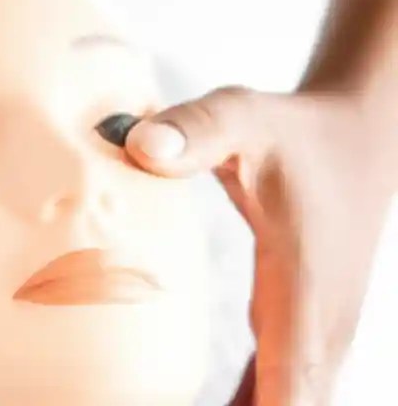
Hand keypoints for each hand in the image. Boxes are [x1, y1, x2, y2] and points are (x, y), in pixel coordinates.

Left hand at [127, 87, 395, 405]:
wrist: (356, 136)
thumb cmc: (295, 131)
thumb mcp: (244, 118)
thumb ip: (195, 129)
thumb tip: (139, 144)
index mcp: (303, 293)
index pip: (291, 390)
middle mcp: (317, 329)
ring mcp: (313, 337)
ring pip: (284, 405)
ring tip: (152, 405)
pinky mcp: (298, 334)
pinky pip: (275, 393)